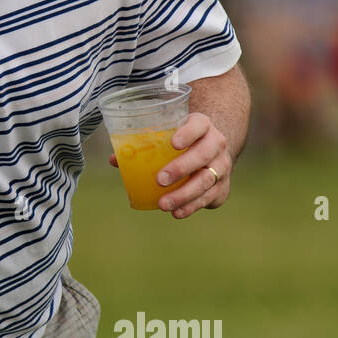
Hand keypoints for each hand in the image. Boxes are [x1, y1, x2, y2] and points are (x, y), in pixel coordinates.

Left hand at [108, 112, 231, 218]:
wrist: (212, 150)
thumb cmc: (182, 141)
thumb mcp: (168, 135)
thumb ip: (143, 144)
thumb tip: (115, 160)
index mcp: (202, 126)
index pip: (198, 125)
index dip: (188, 133)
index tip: (173, 143)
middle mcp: (216, 144)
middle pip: (202, 155)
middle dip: (181, 168)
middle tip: (160, 180)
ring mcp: (222, 167)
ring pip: (206, 181)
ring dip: (184, 195)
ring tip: (163, 204)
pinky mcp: (222, 187)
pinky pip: (209, 198)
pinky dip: (192, 207)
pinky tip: (177, 212)